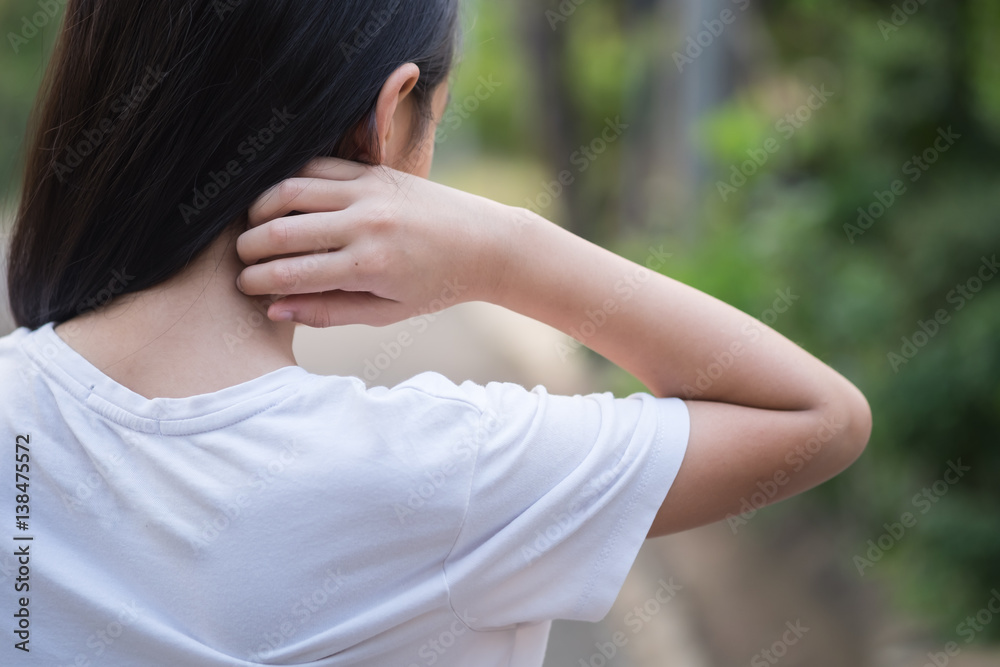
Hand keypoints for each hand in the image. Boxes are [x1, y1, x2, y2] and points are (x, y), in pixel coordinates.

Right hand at [235, 157, 513, 326]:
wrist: (484, 243)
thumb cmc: (435, 286)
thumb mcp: (386, 313)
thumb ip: (329, 311)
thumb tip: (275, 309)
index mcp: (367, 267)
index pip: (290, 273)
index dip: (257, 280)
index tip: (243, 286)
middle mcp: (364, 224)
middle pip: (281, 230)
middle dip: (249, 246)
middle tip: (241, 258)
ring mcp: (368, 191)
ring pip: (291, 190)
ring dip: (260, 208)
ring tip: (253, 226)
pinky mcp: (374, 171)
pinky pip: (317, 167)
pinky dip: (290, 180)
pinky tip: (280, 198)